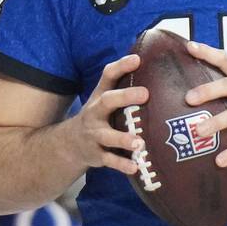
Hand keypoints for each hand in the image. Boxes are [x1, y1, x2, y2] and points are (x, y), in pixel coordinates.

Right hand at [66, 53, 148, 177]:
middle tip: (145, 93)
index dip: (121, 66)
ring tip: (140, 142)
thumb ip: (124, 89)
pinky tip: (135, 167)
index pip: (108, 75)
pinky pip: (109, 160)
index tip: (137, 59)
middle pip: (107, 101)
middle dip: (124, 96)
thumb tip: (158, 70)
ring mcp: (94, 134)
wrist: (68, 144)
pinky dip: (122, 164)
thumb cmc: (99, 117)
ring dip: (123, 139)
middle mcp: (95, 113)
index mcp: (100, 96)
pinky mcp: (96, 154)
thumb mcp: (105, 100)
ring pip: (107, 136)